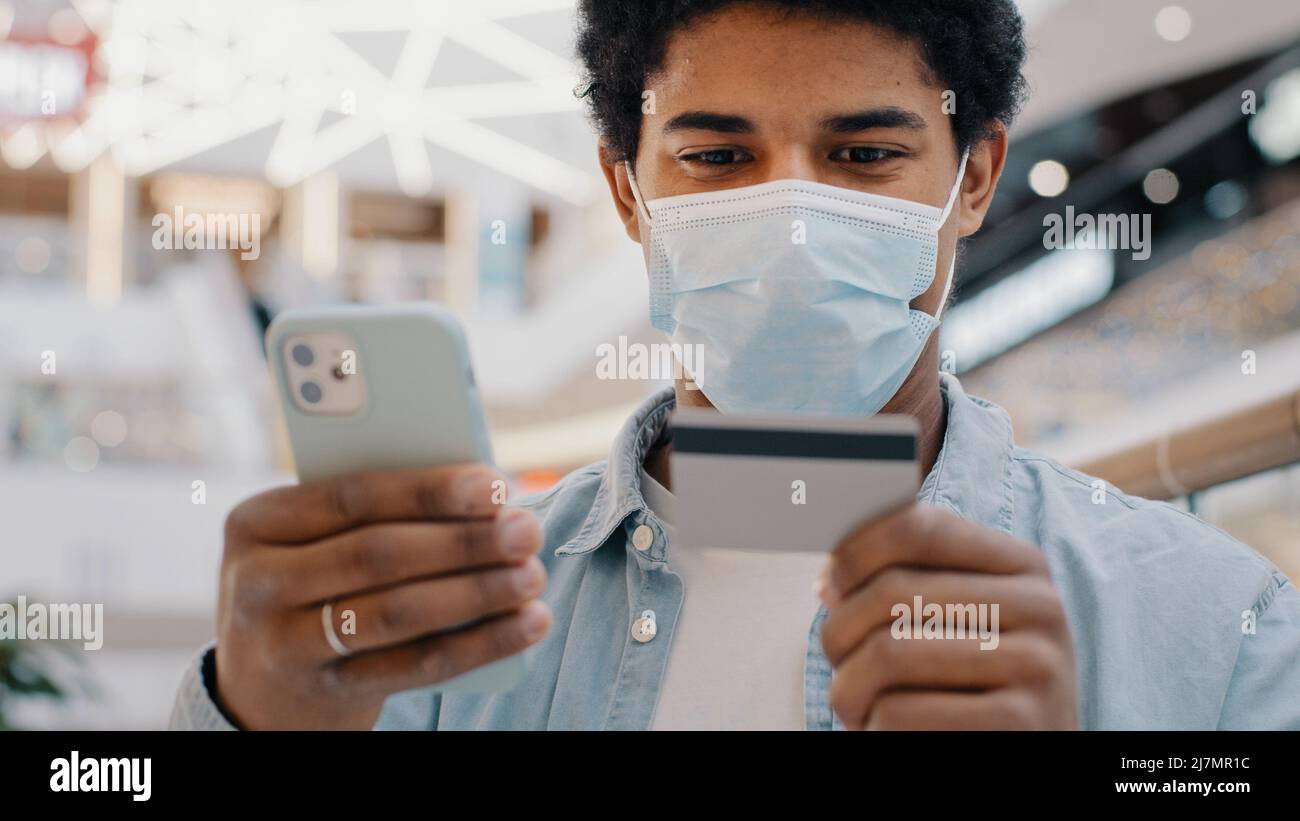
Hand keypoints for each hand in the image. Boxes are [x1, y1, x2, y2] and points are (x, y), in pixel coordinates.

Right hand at [214, 464, 551, 729]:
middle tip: (528, 530)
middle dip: (463, 541)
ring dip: (477, 592)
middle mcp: (258, 581)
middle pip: (377, 555)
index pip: (352, 495)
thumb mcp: (317, 539)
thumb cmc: (317, 580)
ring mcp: (284, 644)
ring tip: (532, 575)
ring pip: (396, 613)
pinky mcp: (325, 692)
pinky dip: (480, 644)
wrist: (265, 685)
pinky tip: (527, 624)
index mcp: (257, 521)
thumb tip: (486, 495)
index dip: (429, 490)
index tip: (495, 485)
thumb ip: (378, 512)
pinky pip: (415, 667)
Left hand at [819, 504, 1077, 729]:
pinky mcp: (1019, 723)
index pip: (918, 528)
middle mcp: (1041, 606)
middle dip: (840, 631)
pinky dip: (873, 726)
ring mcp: (1037, 666)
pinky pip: (900, 713)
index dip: (854, 553)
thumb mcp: (959, 621)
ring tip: (855, 705)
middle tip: (837, 665)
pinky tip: (885, 730)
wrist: (1032, 747)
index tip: (828, 586)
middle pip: (892, 591)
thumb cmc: (978, 685)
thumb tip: (828, 580)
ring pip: (888, 653)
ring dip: (848, 687)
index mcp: (1024, 564)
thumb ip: (903, 585)